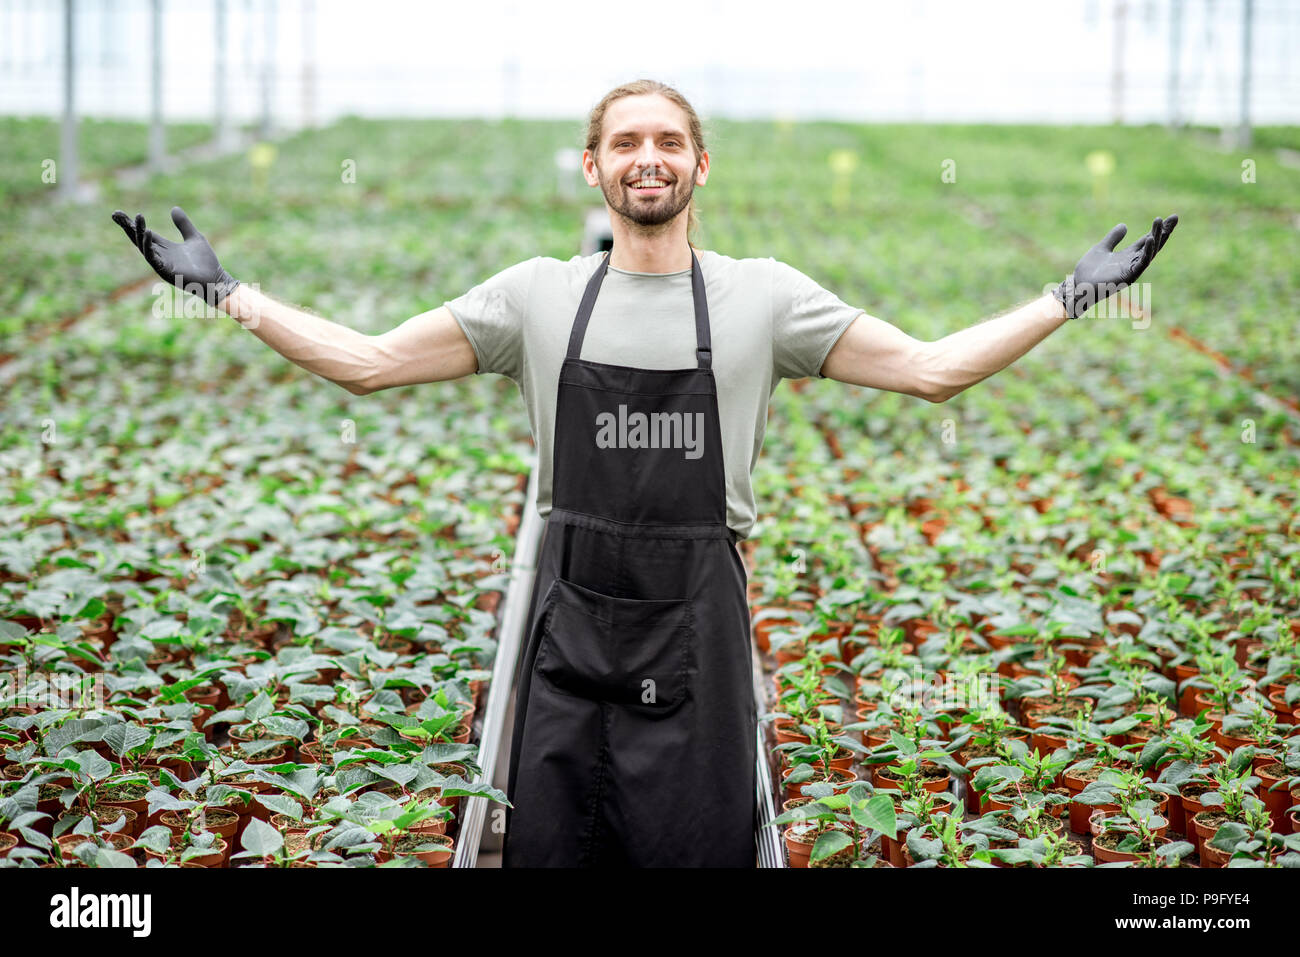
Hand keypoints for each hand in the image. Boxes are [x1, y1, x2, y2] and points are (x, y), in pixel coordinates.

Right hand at [111, 206, 239, 306]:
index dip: (132, 224)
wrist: (217, 280)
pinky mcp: (166, 271)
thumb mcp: (194, 237)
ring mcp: (162, 264)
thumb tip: (174, 208)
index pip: (143, 233)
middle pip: (138, 239)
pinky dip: (149, 246)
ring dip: (139, 233)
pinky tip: (148, 232)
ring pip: (144, 247)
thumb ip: (183, 224)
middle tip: (116, 214)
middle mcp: (160, 255)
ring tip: (137, 218)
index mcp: (165, 247)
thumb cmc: (206, 263)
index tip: (118, 213)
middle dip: (128, 227)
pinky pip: (154, 258)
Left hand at [1053, 214, 1177, 318]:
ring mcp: (1132, 270)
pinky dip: (1147, 252)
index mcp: (1128, 255)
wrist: (1078, 285)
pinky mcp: (1128, 277)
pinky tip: (1150, 239)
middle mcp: (1133, 262)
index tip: (1170, 217)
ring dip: (1157, 237)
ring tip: (1160, 222)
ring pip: (1149, 252)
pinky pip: (1141, 263)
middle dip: (1164, 231)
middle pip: (1153, 245)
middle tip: (1174, 217)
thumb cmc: (1088, 271)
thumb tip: (1124, 225)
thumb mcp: (1101, 248)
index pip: (1148, 240)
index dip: (1159, 229)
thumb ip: (1113, 238)